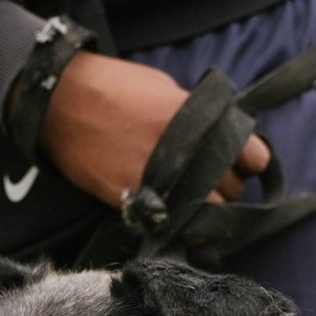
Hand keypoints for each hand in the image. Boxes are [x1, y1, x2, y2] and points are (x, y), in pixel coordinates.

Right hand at [36, 50, 270, 209]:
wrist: (64, 103)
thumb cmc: (115, 88)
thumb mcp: (167, 90)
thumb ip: (197, 116)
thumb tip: (218, 136)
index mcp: (199, 119)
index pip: (251, 154)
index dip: (248, 160)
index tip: (241, 162)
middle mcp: (186, 153)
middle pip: (231, 190)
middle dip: (224, 187)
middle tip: (209, 180)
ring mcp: (163, 181)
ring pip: (208, 214)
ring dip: (204, 209)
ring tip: (189, 198)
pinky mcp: (137, 202)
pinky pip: (177, 228)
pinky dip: (180, 225)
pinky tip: (172, 213)